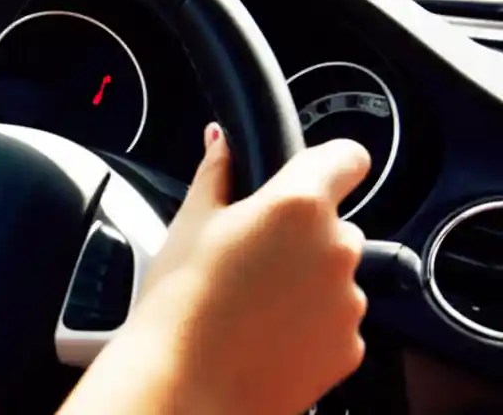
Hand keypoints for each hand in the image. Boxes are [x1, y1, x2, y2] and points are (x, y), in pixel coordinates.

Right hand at [61, 124, 369, 414]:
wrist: (186, 389)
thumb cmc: (180, 305)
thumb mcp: (189, 222)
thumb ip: (217, 171)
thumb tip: (222, 141)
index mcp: (297, 206)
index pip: (345, 157)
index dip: (327, 161)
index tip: (310, 171)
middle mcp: (336, 250)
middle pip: (333, 223)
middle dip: (299, 234)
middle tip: (249, 255)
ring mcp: (348, 302)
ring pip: (332, 274)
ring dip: (304, 280)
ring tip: (250, 301)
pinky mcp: (350, 346)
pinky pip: (334, 319)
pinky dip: (308, 322)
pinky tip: (263, 332)